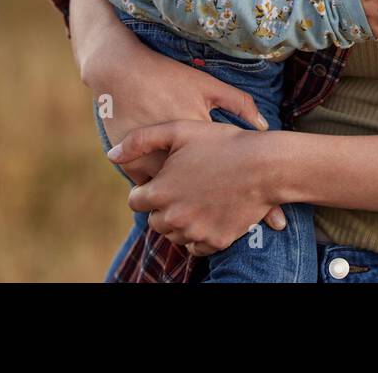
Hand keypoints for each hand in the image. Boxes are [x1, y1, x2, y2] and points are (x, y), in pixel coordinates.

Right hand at [71, 0, 286, 228]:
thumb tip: (264, 125)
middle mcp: (178, 157)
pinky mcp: (135, 168)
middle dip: (229, 214)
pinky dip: (168, 200)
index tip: (277, 218)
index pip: (233, 173)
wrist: (122, 75)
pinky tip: (183, 206)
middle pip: (208, 196)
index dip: (255, 198)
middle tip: (249, 224)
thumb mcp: (208, 86)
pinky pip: (155, 194)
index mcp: (201, 136)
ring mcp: (155, 165)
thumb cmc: (169, 77)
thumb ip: (239, 103)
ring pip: (179, 202)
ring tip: (216, 219)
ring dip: (195, 213)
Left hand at [110, 119, 281, 253]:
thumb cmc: (224, 143)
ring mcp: (195, 232)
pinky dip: (199, 234)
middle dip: (163, 206)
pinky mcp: (215, 241)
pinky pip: (196, 246)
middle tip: (184, 188)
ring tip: (199, 198)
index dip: (148, 189)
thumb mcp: (181, 130)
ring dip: (181, 221)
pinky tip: (211, 213)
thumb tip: (111, 155)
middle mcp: (173, 217)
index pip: (136, 202)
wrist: (265, 166)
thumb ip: (141, 140)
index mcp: (160, 191)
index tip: (163, 180)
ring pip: (174, 235)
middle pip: (154, 221)